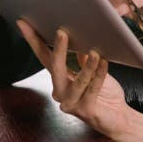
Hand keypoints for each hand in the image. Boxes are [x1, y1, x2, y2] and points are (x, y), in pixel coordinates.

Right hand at [16, 19, 130, 138]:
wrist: (118, 117)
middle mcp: (60, 92)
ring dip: (86, 67)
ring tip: (94, 53)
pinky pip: (92, 90)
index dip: (34, 40)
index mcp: (60, 80)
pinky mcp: (86, 111)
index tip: (24, 23)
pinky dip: (99, 76)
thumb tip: (80, 37)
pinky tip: (104, 63)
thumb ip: (83, 58)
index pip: (44, 57)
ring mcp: (71, 103)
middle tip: (61, 32)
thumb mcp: (92, 72)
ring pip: (77, 82)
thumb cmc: (104, 94)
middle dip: (58, 49)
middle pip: (55, 68)